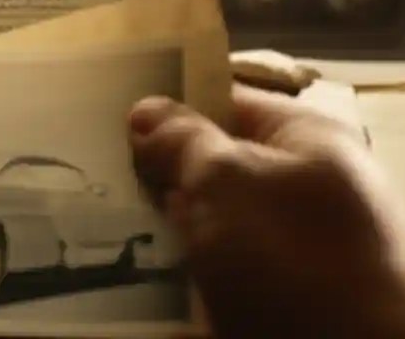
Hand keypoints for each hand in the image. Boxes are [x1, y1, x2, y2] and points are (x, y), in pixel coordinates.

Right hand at [129, 84, 404, 338]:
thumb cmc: (298, 257)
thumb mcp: (230, 182)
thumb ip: (185, 142)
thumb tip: (148, 109)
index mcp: (307, 141)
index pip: (228, 101)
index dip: (171, 105)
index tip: (110, 116)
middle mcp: (307, 190)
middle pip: (217, 171)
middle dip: (160, 177)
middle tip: (97, 178)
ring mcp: (297, 252)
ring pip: (213, 233)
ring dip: (165, 236)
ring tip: (105, 232)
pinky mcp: (284, 303)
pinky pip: (222, 281)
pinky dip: (184, 284)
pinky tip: (143, 286)